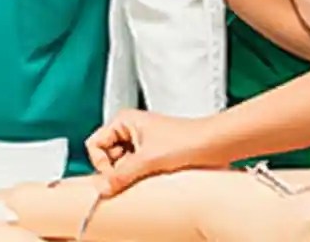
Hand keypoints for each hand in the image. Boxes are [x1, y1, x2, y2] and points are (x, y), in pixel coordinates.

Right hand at [85, 110, 224, 196]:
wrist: (215, 144)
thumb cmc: (188, 139)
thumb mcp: (148, 160)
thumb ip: (122, 175)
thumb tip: (103, 188)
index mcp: (124, 120)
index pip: (94, 144)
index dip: (102, 162)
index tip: (115, 175)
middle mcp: (130, 130)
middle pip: (107, 156)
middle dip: (117, 170)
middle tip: (133, 175)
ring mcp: (141, 143)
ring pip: (121, 165)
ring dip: (130, 174)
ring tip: (147, 173)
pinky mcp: (151, 155)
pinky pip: (134, 170)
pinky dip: (139, 176)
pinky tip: (152, 176)